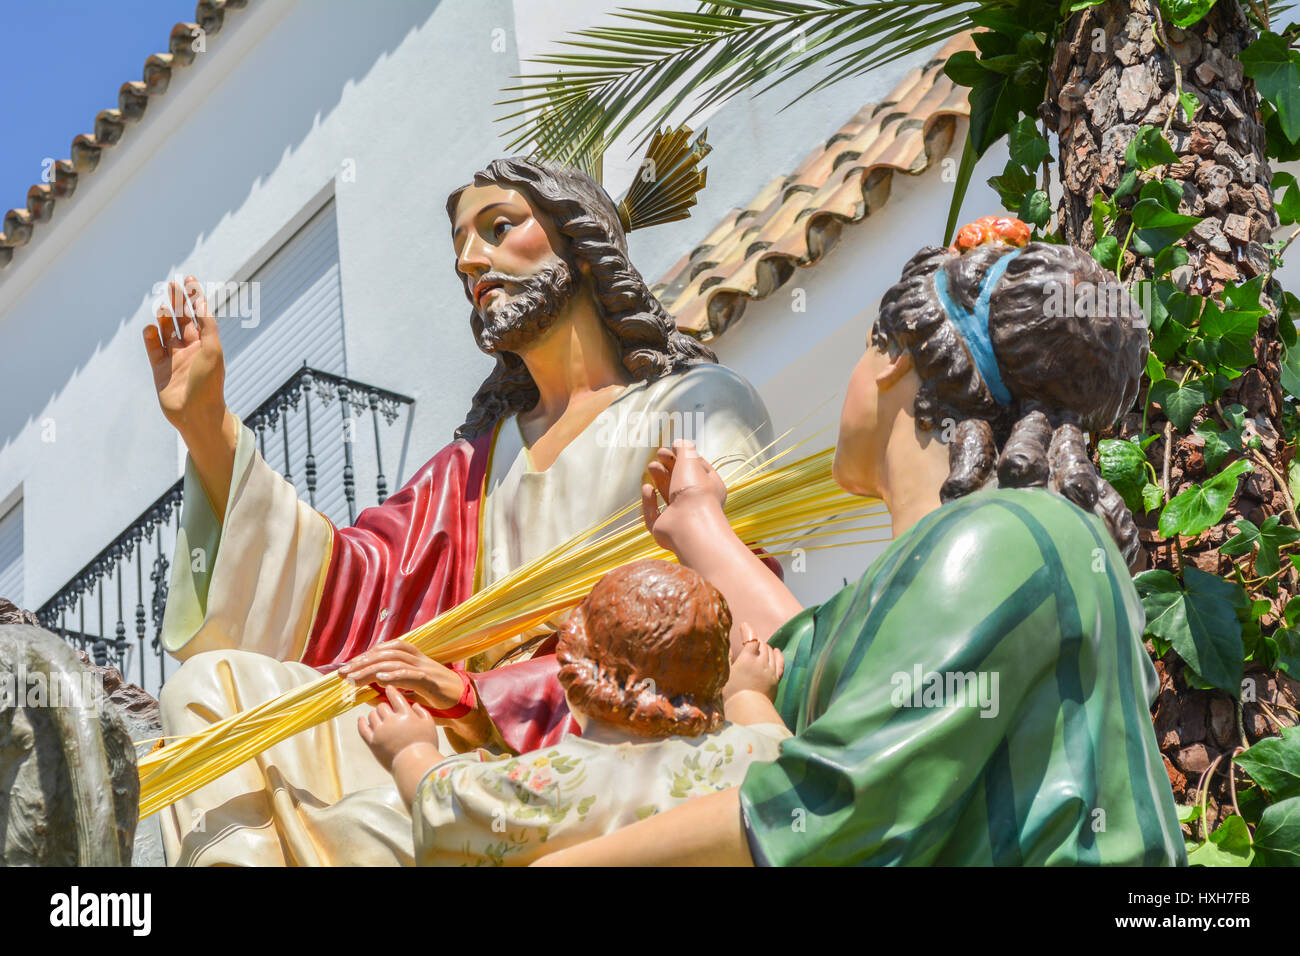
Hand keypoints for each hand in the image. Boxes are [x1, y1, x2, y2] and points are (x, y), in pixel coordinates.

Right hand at [142, 277, 228, 440]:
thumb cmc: (209, 382)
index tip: (189, 279)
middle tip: (172, 285)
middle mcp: (191, 350)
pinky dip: (150, 336)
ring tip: (162, 309)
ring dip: (163, 318)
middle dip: (178, 302)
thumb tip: (200, 302)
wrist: (196, 414)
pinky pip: (153, 348)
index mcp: (207, 344)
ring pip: (166, 332)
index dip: (195, 297)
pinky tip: (151, 329)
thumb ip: (206, 325)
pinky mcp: (159, 370)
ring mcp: (174, 359)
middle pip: (182, 320)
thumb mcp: (212, 349)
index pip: (200, 315)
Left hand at [339, 640, 464, 711]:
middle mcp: (419, 660)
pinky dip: (394, 675)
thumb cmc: (437, 700)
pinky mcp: (432, 682)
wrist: (464, 705)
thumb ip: (391, 691)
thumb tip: (366, 693)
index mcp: (415, 659)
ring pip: (395, 662)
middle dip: (363, 663)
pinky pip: (411, 674)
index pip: (387, 650)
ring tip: (355, 678)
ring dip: (372, 669)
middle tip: (344, 673)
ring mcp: (426, 669)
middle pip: (386, 654)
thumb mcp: (411, 693)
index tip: (349, 667)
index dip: (367, 655)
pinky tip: (380, 678)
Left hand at [357, 686, 440, 771]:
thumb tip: (414, 705)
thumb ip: (422, 712)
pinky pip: (362, 729)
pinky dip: (361, 722)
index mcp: (405, 714)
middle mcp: (391, 720)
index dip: (391, 691)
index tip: (389, 688)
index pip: (395, 697)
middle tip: (387, 710)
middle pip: (381, 706)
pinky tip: (361, 719)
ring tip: (378, 717)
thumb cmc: (425, 745)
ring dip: (375, 715)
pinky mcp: (372, 743)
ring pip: (372, 716)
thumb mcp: (430, 725)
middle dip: (384, 706)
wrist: (415, 765)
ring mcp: (380, 731)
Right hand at [640, 439, 728, 553]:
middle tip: (658, 456)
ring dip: (659, 479)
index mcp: (709, 488)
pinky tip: (647, 488)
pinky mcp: (664, 529)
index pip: (697, 469)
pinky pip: (653, 514)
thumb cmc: (695, 491)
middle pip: (679, 481)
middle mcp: (696, 503)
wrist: (689, 524)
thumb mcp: (690, 461)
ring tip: (651, 466)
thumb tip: (679, 441)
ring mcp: (680, 517)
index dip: (683, 457)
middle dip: (668, 466)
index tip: (670, 448)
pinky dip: (649, 502)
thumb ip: (684, 448)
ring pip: (667, 496)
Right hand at [723, 623, 783, 700]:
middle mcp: (761, 662)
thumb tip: (728, 646)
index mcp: (747, 658)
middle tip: (749, 640)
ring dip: (765, 647)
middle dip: (756, 641)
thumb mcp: (725, 673)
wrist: (747, 710)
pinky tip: (776, 651)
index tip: (744, 625)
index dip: (747, 630)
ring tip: (759, 647)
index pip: (751, 638)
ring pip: (771, 652)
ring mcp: (770, 671)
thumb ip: (727, 658)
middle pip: (762, 645)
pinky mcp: (775, 680)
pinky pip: (780, 663)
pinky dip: (778, 655)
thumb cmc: (731, 693)